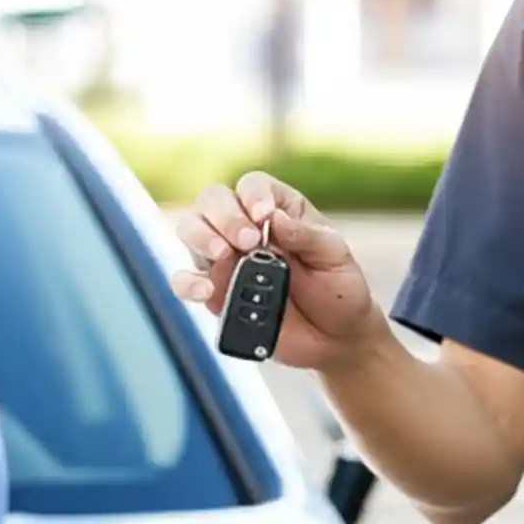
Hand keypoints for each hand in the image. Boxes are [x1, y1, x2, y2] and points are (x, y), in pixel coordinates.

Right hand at [170, 172, 381, 369]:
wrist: (336, 338)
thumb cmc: (339, 290)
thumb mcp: (336, 258)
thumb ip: (307, 236)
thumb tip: (274, 218)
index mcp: (278, 210)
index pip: (252, 185)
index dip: (253, 195)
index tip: (265, 217)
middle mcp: (245, 228)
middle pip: (212, 200)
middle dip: (225, 216)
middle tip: (249, 241)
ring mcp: (226, 260)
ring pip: (191, 230)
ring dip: (201, 238)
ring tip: (224, 256)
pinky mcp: (216, 293)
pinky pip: (184, 280)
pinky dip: (185, 282)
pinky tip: (203, 290)